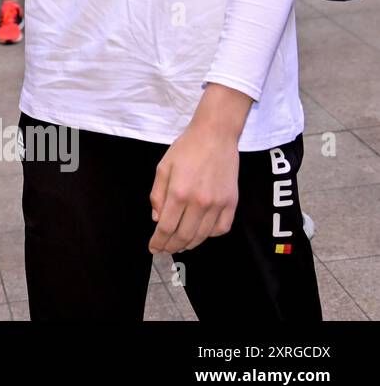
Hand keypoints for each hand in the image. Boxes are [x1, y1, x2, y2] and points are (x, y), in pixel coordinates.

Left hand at [148, 128, 239, 253]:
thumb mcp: (163, 168)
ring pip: (202, 236)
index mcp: (179, 192)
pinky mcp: (232, 202)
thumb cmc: (186, 149)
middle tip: (164, 250)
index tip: (153, 248)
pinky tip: (201, 233)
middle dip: (171, 247)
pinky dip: (210, 235)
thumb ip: (157, 195)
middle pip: (184, 236)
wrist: (215, 136)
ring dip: (189, 244)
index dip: (158, 241)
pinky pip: (221, 228)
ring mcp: (218, 204)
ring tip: (180, 245)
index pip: (166, 228)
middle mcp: (199, 202)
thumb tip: (157, 219)